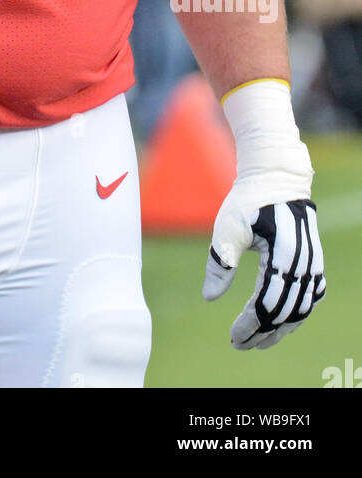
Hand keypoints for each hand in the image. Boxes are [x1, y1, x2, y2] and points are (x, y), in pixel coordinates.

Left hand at [203, 186, 324, 348]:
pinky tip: (282, 322)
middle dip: (263, 333)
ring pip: (302, 309)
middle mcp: (303, 264)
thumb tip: (210, 298)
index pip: (267, 303)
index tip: (233, 337)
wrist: (276, 179)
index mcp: (282, 255)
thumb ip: (219, 262)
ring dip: (281, 329)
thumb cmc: (248, 200)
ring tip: (259, 341)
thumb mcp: (227, 227)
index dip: (250, 324)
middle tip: (241, 345)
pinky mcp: (314, 262)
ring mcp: (313, 264)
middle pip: (285, 313)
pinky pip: (312, 297)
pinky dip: (298, 314)